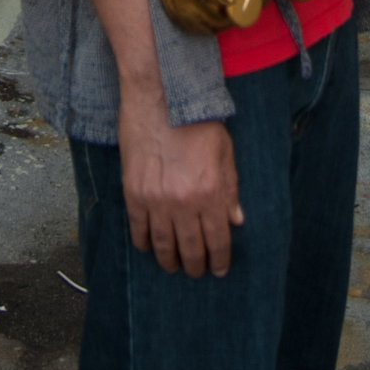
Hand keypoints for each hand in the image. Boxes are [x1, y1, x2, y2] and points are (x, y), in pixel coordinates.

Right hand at [120, 94, 242, 275]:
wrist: (160, 97)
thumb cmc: (197, 121)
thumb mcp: (225, 152)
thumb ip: (231, 189)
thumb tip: (236, 221)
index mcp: (210, 192)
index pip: (217, 240)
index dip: (220, 259)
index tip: (220, 269)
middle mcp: (183, 201)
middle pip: (190, 248)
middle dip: (195, 266)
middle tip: (196, 272)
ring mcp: (155, 199)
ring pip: (162, 244)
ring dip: (169, 260)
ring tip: (173, 266)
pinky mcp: (134, 192)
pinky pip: (138, 228)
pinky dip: (144, 243)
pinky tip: (149, 248)